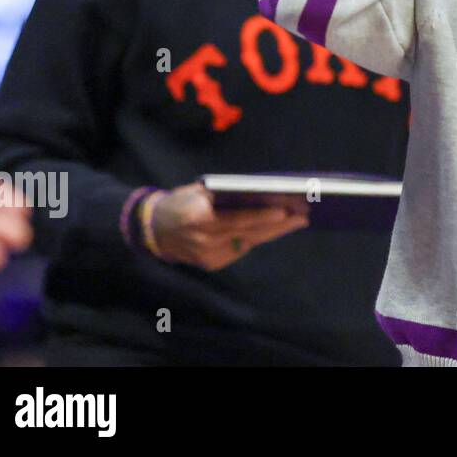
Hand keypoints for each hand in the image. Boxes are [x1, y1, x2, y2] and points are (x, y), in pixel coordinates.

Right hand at [147, 181, 308, 271]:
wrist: (154, 230)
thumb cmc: (181, 203)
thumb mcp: (198, 192)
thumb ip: (224, 194)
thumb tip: (260, 192)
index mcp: (198, 219)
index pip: (237, 218)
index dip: (261, 216)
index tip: (284, 211)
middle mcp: (203, 241)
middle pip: (248, 233)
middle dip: (278, 225)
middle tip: (302, 217)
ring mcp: (208, 256)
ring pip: (248, 242)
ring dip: (273, 232)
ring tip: (295, 221)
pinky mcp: (212, 264)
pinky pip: (240, 249)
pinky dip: (256, 237)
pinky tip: (274, 229)